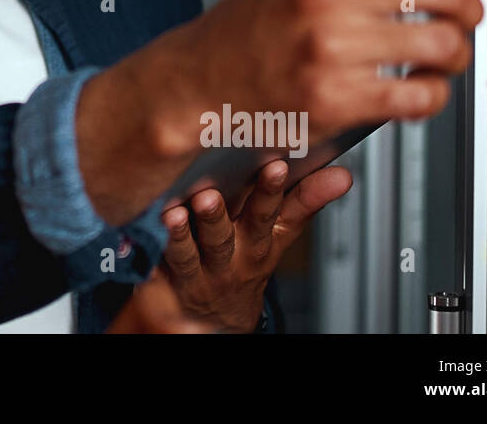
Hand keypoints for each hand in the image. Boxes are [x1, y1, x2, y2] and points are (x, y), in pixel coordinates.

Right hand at [77, 0, 486, 224]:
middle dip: (466, 8)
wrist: (201, 77)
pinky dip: (432, 93)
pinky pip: (423, 93)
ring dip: (453, 54)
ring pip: (445, 42)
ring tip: (433, 56)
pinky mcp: (336, 95)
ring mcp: (331, 42)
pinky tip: (414, 85)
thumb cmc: (254, 19)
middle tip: (457, 17)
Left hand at [106, 161, 352, 333]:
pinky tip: (143, 232)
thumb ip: (305, 201)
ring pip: (188, 254)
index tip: (276, 165)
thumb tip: (343, 175)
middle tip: (210, 195)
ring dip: (181, 235)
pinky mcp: (161, 278)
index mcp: (256, 243)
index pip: (268, 215)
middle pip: (223, 237)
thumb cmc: (243, 261)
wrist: (210, 320)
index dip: (273, 191)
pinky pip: (153, 265)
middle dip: (218, 217)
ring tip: (175, 214)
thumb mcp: (278, 235)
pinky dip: (148, 251)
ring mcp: (194, 272)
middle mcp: (226, 260)